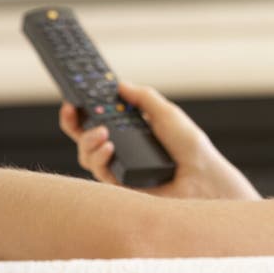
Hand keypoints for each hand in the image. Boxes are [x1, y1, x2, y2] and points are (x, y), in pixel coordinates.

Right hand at [59, 81, 260, 199]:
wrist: (201, 177)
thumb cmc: (190, 146)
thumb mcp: (166, 113)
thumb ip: (143, 98)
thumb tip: (121, 84)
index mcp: (132, 130)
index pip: (101, 118)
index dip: (84, 109)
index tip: (74, 96)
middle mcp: (122, 149)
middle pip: (85, 136)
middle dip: (73, 123)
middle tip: (71, 109)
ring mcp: (119, 168)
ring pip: (86, 155)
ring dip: (87, 140)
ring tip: (102, 133)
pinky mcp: (120, 188)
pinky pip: (98, 172)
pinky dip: (99, 157)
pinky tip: (109, 147)